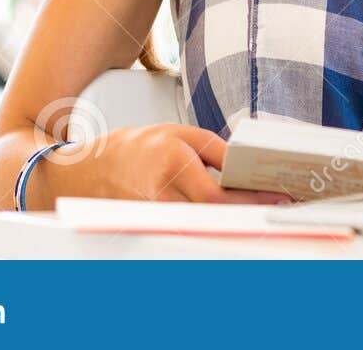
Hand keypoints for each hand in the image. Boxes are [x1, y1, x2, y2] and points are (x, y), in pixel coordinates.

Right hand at [39, 123, 292, 205]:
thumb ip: (213, 150)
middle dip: (246, 212)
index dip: (251, 199)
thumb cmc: (136, 146)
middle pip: (212, 214)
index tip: (278, 197)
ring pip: (199, 224)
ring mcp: (152, 215)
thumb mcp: (177, 133)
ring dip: (229, 221)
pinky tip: (226, 221)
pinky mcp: (146, 227)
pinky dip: (207, 226)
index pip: (218, 193)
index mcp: (171, 162)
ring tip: (257, 214)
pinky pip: (184, 228)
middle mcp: (160, 193)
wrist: (84, 170)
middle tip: (277, 209)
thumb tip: (245, 167)